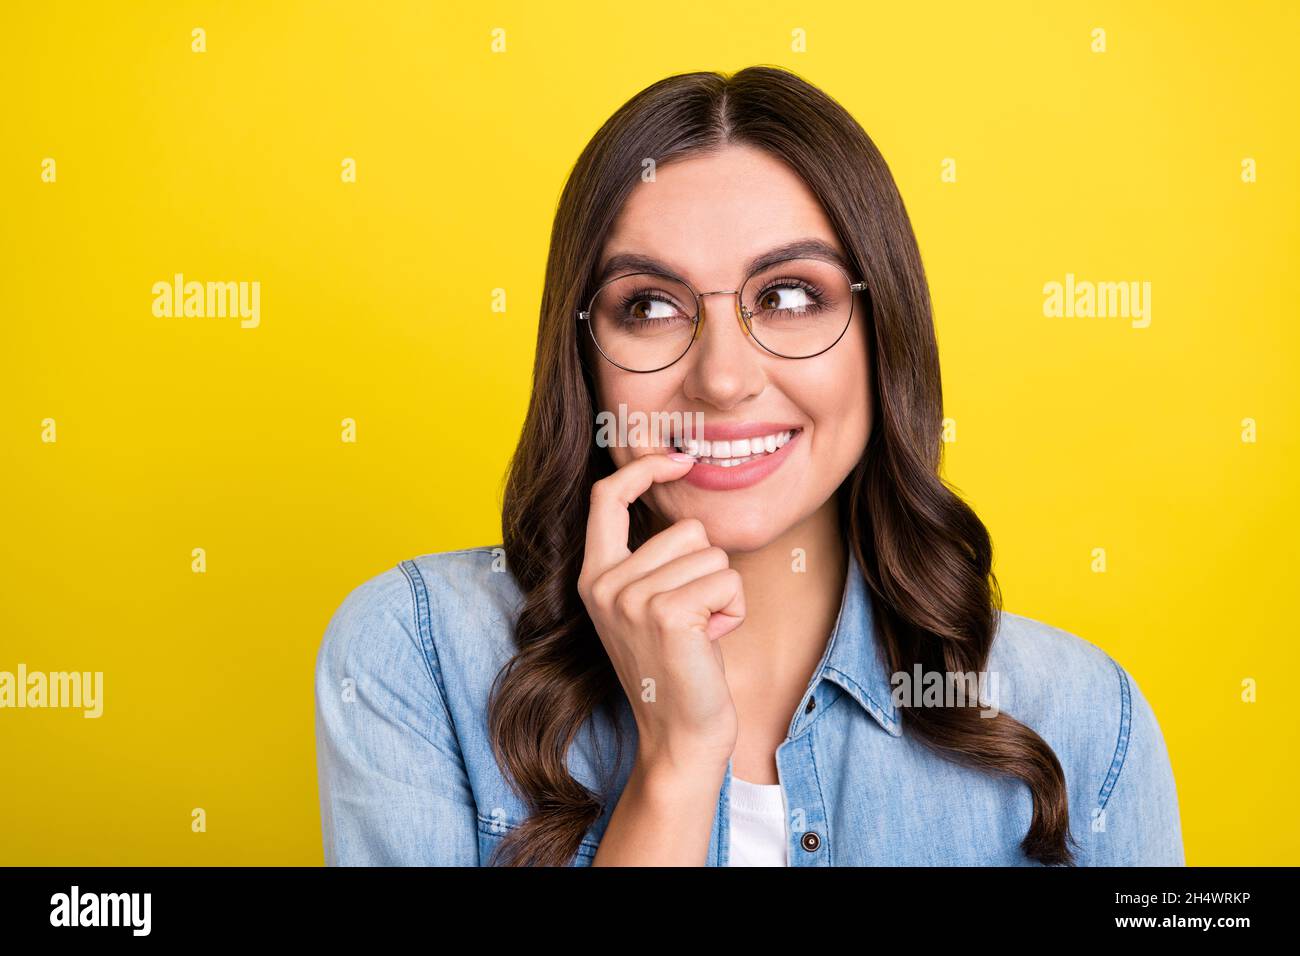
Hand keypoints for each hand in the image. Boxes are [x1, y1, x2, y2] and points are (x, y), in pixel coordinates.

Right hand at [578, 452, 745, 774]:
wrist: (680, 735)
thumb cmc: (676, 666)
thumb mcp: (644, 605)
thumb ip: (648, 558)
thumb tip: (678, 488)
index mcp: (594, 576)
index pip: (608, 497)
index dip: (644, 470)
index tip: (679, 461)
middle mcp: (605, 584)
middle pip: (684, 529)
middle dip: (706, 569)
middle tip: (691, 618)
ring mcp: (632, 598)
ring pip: (712, 555)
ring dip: (721, 592)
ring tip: (700, 632)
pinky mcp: (668, 614)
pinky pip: (727, 580)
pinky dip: (733, 610)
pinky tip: (712, 641)